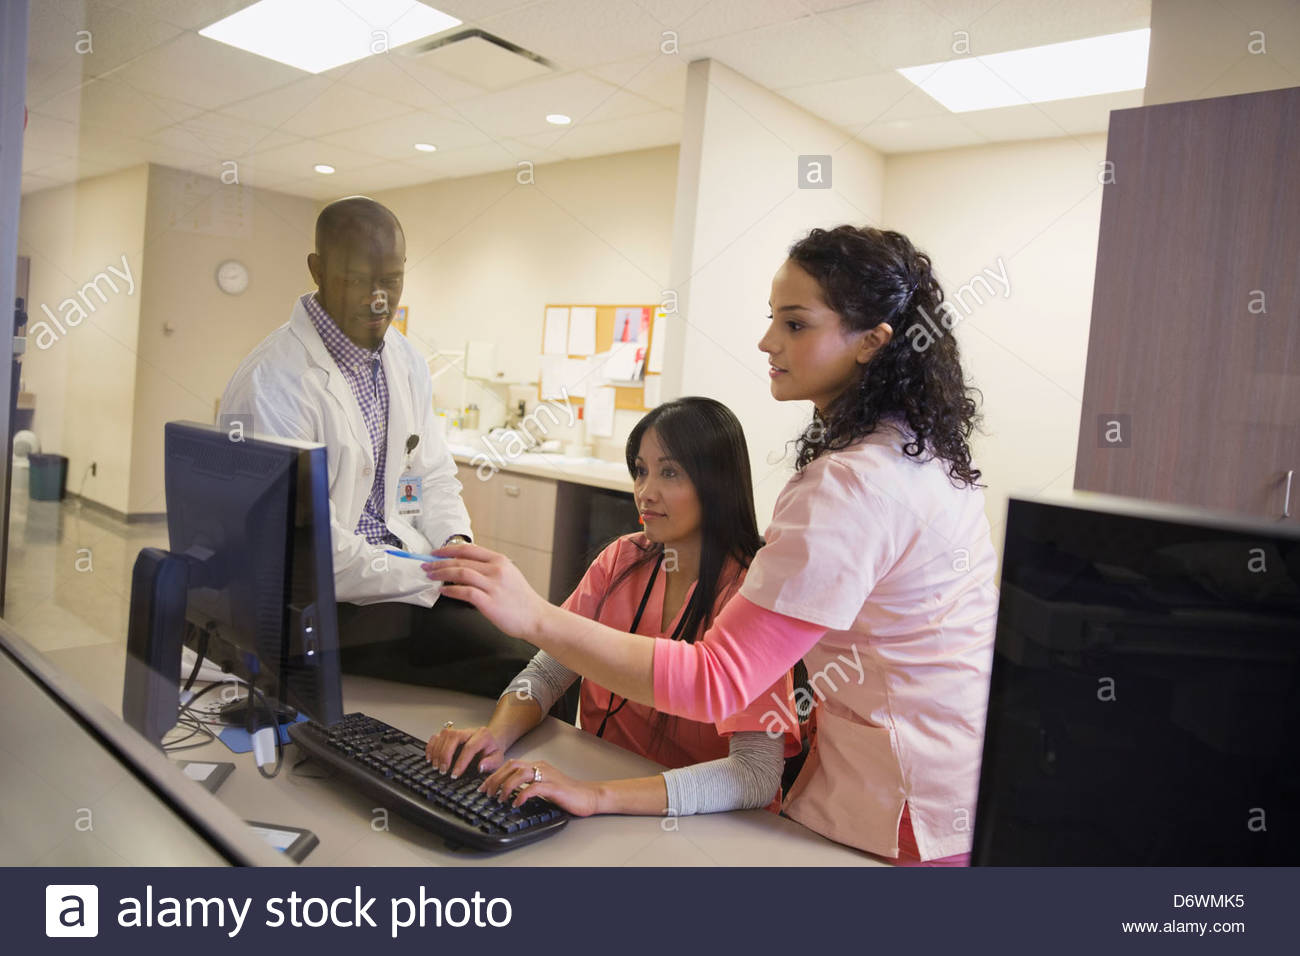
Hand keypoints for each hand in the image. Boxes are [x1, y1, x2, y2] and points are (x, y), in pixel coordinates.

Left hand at [422, 543, 548, 639]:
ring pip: (460, 572)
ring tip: (431, 576)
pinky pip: (465, 592)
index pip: (469, 549)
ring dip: (441, 573)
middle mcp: (496, 570)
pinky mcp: (489, 602)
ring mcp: (493, 585)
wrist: (535, 617)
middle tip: (427, 566)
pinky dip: (451, 590)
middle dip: (439, 562)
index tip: (436, 553)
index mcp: (500, 561)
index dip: (448, 549)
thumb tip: (465, 566)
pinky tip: (443, 591)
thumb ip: (489, 568)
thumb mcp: (508, 575)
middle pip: (461, 560)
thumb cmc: (521, 599)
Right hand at [425, 724, 507, 776]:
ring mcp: (458, 731)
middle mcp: (469, 731)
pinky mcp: (449, 734)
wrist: (489, 742)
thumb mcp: (497, 759)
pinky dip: (431, 747)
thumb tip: (481, 767)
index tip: (455, 774)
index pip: (469, 747)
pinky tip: (430, 758)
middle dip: (445, 755)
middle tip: (443, 770)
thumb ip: (491, 763)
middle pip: (453, 737)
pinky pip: (436, 736)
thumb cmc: (491, 751)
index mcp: (483, 735)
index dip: (461, 762)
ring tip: (437, 767)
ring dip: (437, 752)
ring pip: (443, 735)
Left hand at [479, 759, 601, 816]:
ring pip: (520, 773)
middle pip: (512, 766)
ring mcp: (548, 776)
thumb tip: (509, 792)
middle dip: (496, 779)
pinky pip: (534, 787)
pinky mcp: (554, 787)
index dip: (495, 774)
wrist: (589, 796)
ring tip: (499, 798)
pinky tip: (516, 802)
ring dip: (506, 786)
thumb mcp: (544, 786)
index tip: (484, 787)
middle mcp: (541, 767)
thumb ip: (529, 784)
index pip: (511, 764)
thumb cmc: (567, 794)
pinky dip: (522, 794)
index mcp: (538, 766)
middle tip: (487, 793)